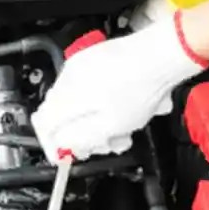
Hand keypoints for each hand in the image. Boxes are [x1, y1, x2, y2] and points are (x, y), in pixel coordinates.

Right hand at [32, 13, 208, 158]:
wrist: (165, 53)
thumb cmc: (143, 86)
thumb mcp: (111, 126)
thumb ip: (80, 138)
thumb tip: (61, 146)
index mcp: (69, 94)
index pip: (43, 124)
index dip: (54, 144)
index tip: (68, 155)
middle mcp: (70, 76)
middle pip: (62, 115)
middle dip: (83, 134)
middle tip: (106, 143)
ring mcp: (83, 64)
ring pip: (79, 103)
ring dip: (99, 122)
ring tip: (124, 128)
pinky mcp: (98, 58)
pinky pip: (91, 88)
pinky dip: (104, 104)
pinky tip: (128, 109)